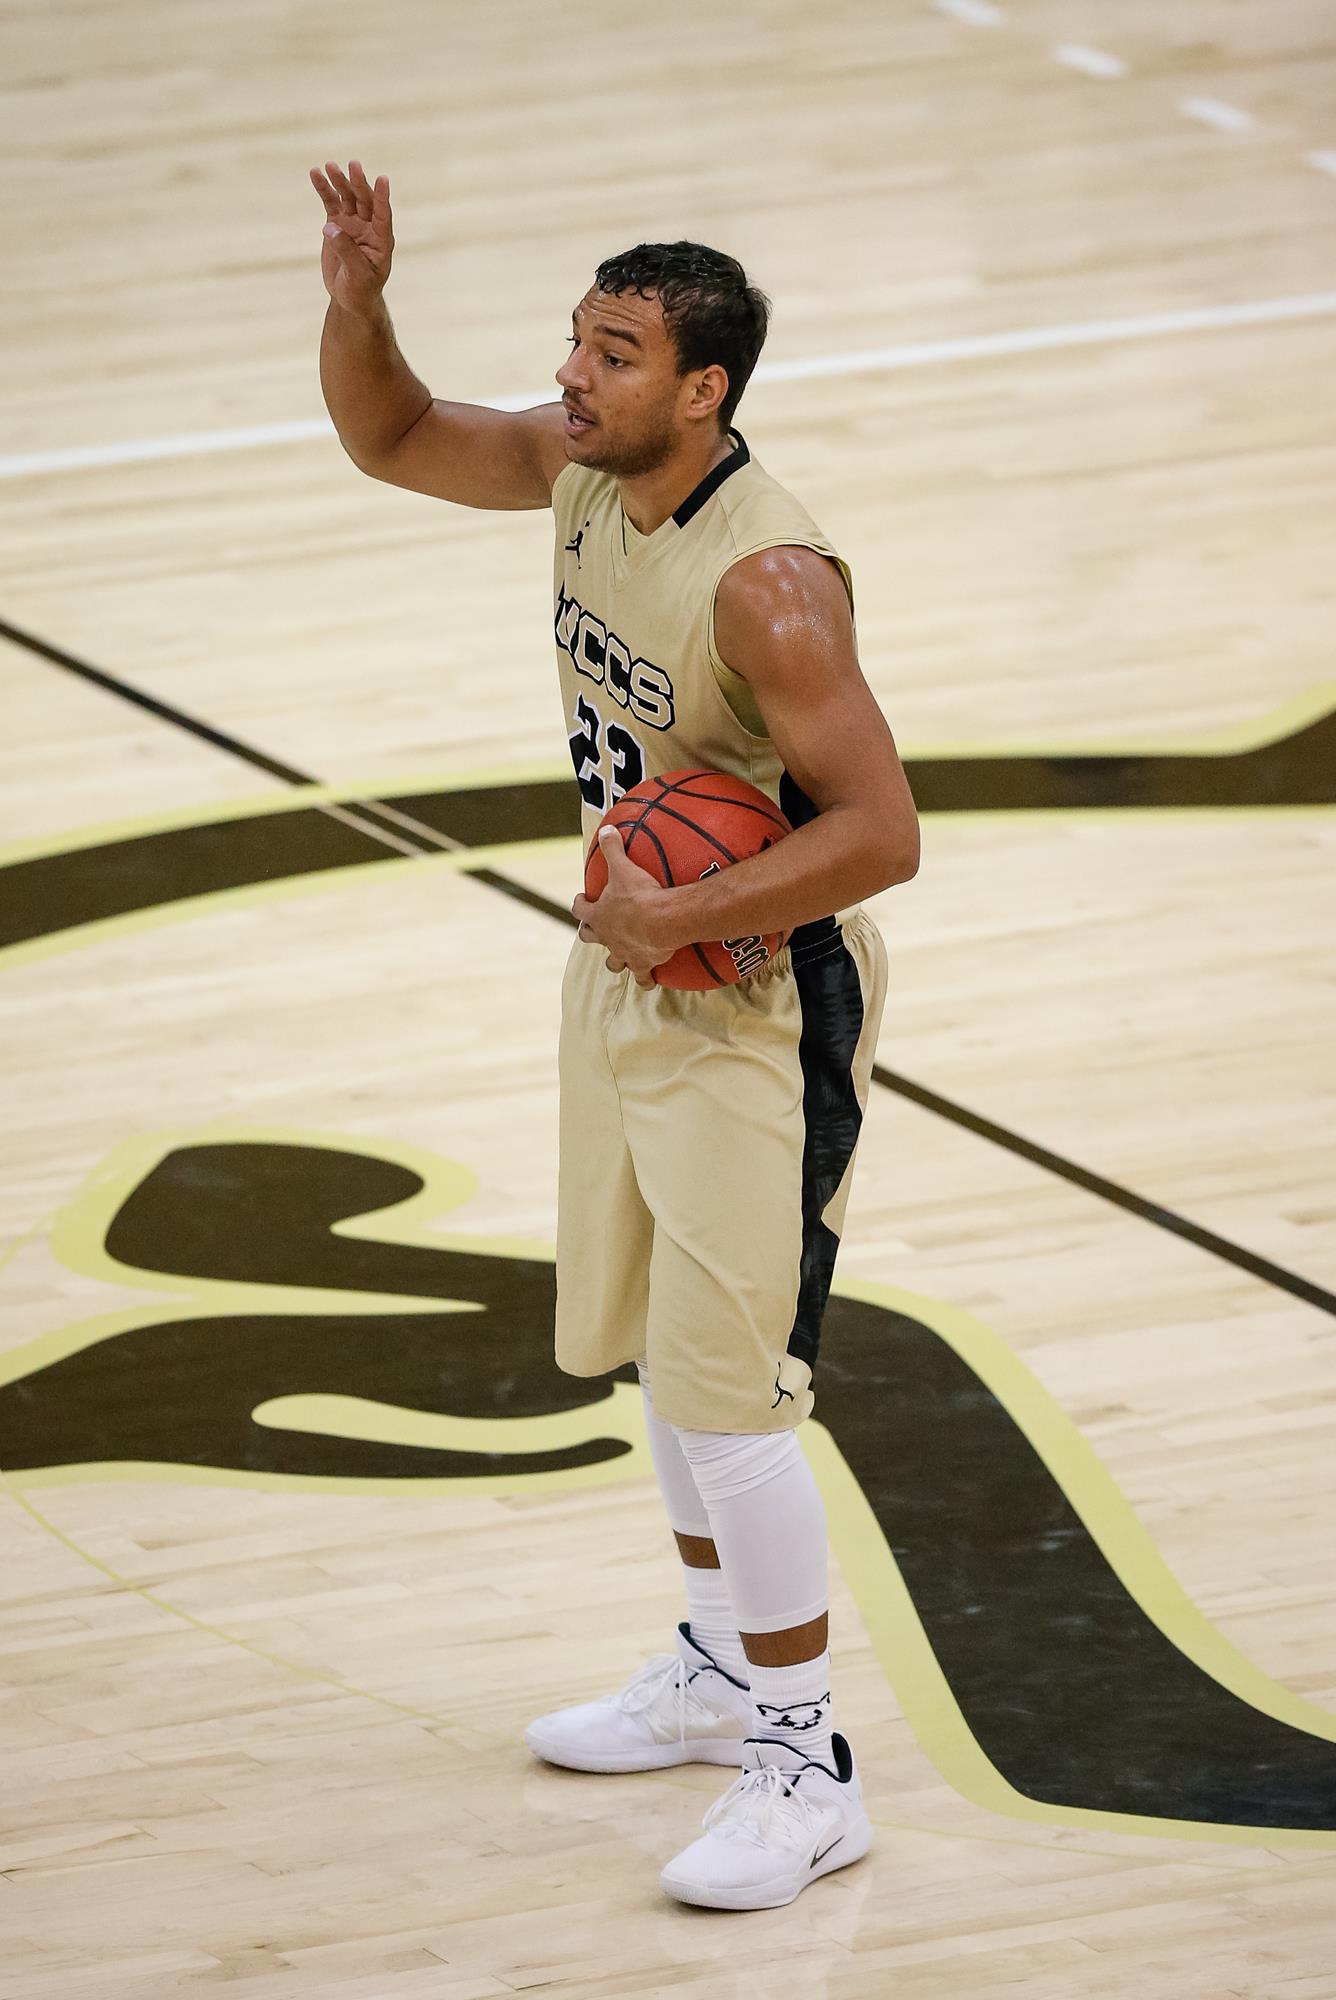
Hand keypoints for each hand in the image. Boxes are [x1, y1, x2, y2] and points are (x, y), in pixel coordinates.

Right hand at [311, 159, 393, 314]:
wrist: (350, 297)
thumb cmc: (361, 290)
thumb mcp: (358, 275)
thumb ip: (347, 251)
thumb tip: (330, 227)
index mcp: (381, 240)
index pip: (384, 215)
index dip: (383, 198)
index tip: (383, 179)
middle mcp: (369, 227)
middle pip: (364, 201)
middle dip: (358, 183)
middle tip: (353, 165)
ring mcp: (353, 224)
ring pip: (347, 197)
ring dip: (339, 181)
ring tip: (329, 165)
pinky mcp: (337, 224)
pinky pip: (330, 203)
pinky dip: (323, 189)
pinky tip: (315, 173)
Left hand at [571, 827, 678, 987]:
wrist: (663, 921)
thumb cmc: (639, 895)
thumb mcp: (623, 867)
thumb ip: (613, 849)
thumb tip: (607, 830)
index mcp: (598, 916)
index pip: (580, 911)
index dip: (579, 905)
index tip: (580, 900)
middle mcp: (607, 938)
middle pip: (590, 939)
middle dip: (590, 934)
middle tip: (594, 930)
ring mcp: (624, 953)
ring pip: (613, 962)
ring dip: (615, 960)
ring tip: (619, 958)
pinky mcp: (643, 964)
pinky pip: (642, 978)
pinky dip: (644, 980)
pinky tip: (648, 981)